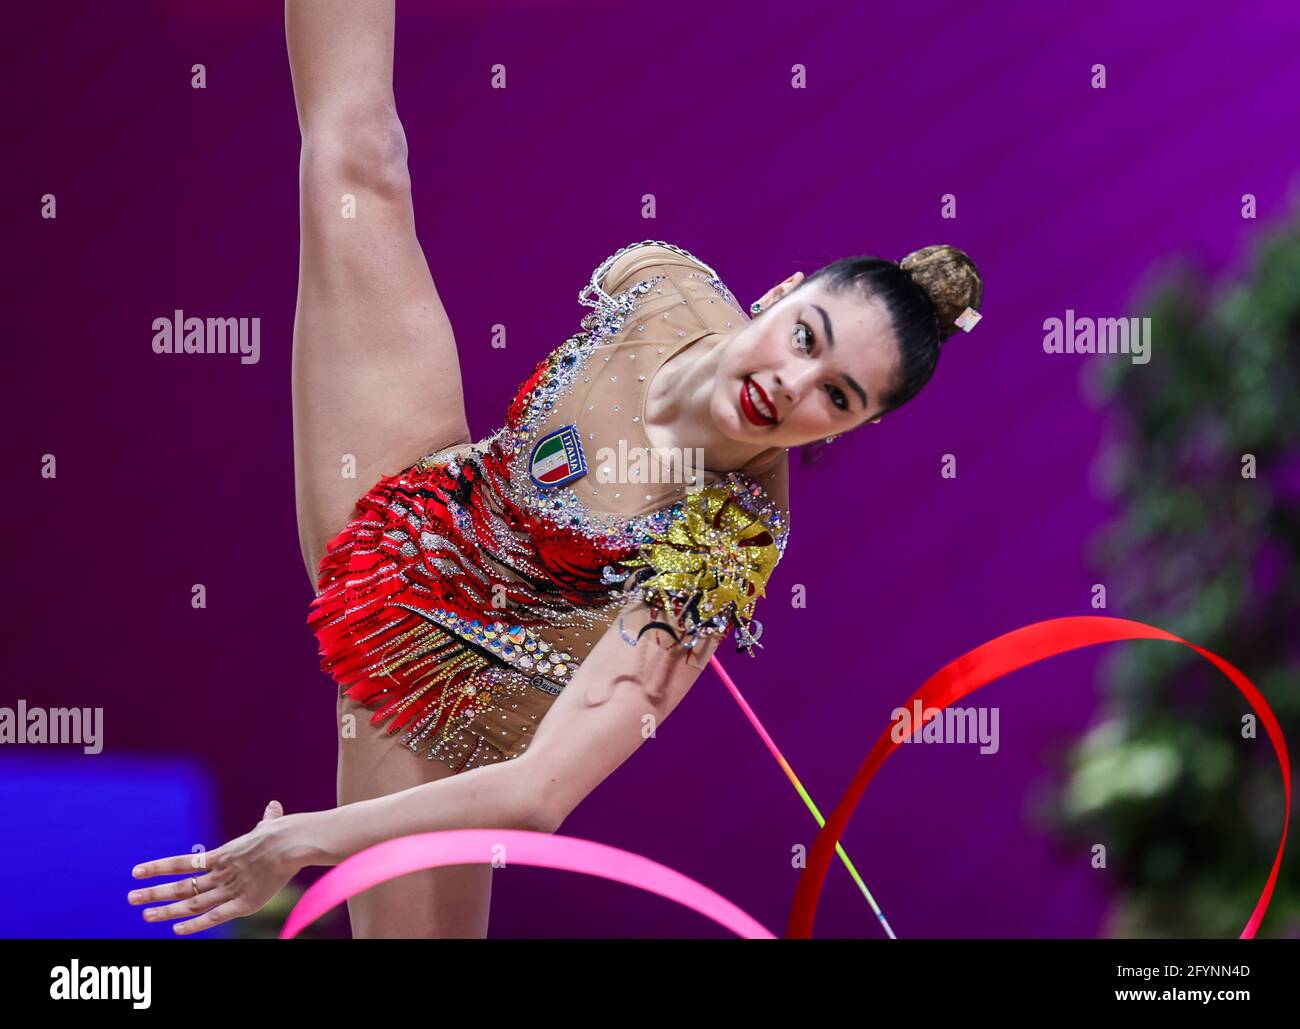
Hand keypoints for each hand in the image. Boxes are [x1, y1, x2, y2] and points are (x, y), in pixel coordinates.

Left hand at [127, 800, 310, 934]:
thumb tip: (274, 806)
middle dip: (154, 892)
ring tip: (145, 915)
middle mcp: (220, 873)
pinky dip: (194, 924)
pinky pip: (214, 917)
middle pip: (181, 885)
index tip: (136, 872)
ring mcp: (230, 888)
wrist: (294, 843)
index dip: (157, 867)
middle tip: (131, 898)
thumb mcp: (270, 824)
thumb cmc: (284, 832)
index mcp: (222, 854)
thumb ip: (267, 820)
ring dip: (167, 910)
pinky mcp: (244, 903)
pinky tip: (176, 930)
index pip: (181, 862)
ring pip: (192, 902)